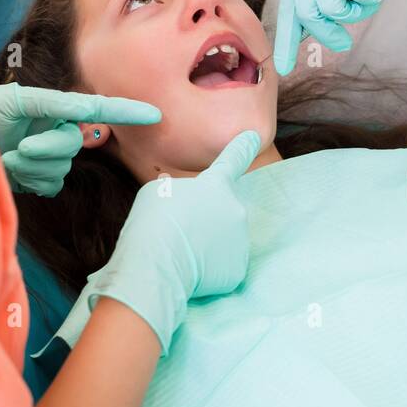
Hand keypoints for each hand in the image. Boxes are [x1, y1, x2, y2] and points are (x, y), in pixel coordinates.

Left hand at [0, 84, 161, 197]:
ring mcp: (47, 158)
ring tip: (5, 156)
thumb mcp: (16, 100)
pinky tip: (10, 172)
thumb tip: (90, 108)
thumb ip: (55, 104)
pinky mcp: (35, 180)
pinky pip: (50, 185)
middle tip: (18, 147)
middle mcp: (55, 131)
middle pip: (73, 144)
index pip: (97, 110)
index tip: (155, 115)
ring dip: (32, 165)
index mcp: (54, 108)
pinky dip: (31, 180)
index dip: (126, 112)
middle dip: (48, 148)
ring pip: (62, 168)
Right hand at [47, 128, 260, 356]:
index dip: (242, 147)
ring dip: (207, 244)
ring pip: (223, 240)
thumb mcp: (158, 193)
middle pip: (221, 211)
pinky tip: (190, 269)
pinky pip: (223, 265)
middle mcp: (235, 209)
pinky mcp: (238, 269)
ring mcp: (240, 240)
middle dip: (205, 218)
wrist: (158, 264)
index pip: (233, 160)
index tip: (253, 137)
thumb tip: (179, 195)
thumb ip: (178, 189)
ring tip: (181, 250)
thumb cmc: (153, 222)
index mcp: (216, 185)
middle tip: (179, 230)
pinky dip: (209, 269)